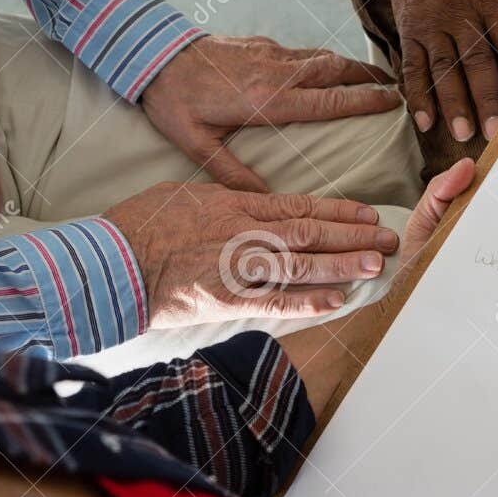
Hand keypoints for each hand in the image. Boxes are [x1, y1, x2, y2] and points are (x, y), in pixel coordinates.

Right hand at [103, 183, 397, 328]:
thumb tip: (249, 198)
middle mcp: (243, 231)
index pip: (298, 205)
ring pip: (301, 262)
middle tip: (388, 238)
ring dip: (342, 264)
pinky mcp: (226, 298)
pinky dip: (307, 301)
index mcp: (234, 204)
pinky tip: (337, 300)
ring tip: (376, 265)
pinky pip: (275, 301)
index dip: (338, 210)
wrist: (109, 259)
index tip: (367, 213)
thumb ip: (223, 198)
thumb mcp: (185, 195)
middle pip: (309, 231)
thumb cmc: (140, 224)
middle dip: (353, 235)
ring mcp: (236, 265)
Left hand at [139, 36, 399, 191]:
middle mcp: (276, 73)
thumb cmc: (173, 100)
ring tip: (373, 77)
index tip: (393, 102)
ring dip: (351, 66)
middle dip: (369, 78)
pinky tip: (328, 68)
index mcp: (268, 101)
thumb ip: (233, 173)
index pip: (329, 100)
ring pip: (322, 56)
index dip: (365, 100)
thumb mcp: (198, 144)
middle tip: (396, 87)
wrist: (149, 53)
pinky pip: (302, 51)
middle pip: (336, 71)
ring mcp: (269, 54)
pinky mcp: (259, 44)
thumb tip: (266, 201)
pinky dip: (324, 59)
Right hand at [390, 0, 497, 142]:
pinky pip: (412, 65)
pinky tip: (424, 121)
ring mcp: (431, 24)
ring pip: (442, 69)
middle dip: (486, 99)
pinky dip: (417, 94)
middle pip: (476, 63)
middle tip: (495, 131)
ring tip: (461, 134)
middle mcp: (460, 15)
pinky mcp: (409, 28)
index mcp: (491, 1)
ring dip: (451, 104)